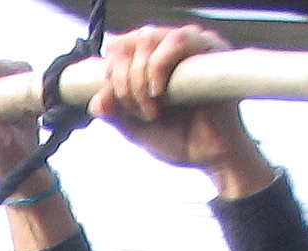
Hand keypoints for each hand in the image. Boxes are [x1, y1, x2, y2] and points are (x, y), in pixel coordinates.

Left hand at [90, 24, 274, 194]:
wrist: (210, 156)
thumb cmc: (179, 138)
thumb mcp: (134, 127)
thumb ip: (114, 112)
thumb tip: (97, 99)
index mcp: (151, 60)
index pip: (119, 47)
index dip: (111, 74)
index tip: (121, 105)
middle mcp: (169, 47)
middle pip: (128, 41)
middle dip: (124, 82)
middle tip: (139, 112)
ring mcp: (190, 44)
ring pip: (147, 38)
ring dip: (139, 77)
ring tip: (152, 108)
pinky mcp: (210, 47)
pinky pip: (176, 39)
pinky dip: (159, 66)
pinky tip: (159, 92)